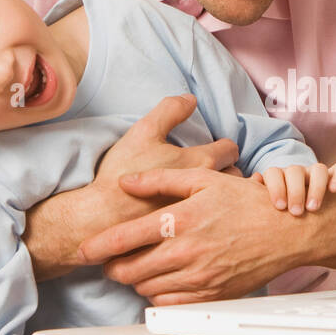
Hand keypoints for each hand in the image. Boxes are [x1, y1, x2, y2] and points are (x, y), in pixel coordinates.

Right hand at [24, 93, 240, 280]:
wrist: (101, 219)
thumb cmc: (122, 174)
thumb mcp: (143, 131)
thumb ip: (170, 110)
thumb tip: (191, 99)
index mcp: (201, 162)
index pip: (230, 149)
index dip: (223, 146)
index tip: (214, 149)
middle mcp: (209, 190)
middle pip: (234, 176)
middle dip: (226, 172)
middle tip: (211, 173)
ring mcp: (204, 216)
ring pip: (226, 203)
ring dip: (221, 197)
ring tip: (205, 195)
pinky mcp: (194, 235)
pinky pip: (214, 224)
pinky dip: (212, 218)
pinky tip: (198, 216)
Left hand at [77, 168, 309, 305]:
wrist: (286, 231)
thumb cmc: (246, 201)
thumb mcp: (204, 180)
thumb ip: (161, 179)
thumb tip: (126, 181)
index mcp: (181, 219)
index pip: (125, 238)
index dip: (98, 246)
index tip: (84, 251)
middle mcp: (187, 250)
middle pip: (130, 269)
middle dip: (113, 268)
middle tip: (112, 262)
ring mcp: (200, 276)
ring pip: (148, 289)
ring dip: (136, 282)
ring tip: (139, 269)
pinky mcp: (211, 294)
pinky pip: (171, 305)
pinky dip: (158, 297)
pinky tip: (161, 284)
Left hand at [251, 161, 335, 214]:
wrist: (300, 216)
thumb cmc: (279, 215)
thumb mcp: (265, 208)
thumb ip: (256, 197)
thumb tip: (254, 180)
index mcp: (278, 178)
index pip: (274, 173)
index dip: (276, 187)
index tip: (280, 207)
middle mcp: (296, 173)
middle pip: (295, 171)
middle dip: (296, 191)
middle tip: (296, 212)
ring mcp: (315, 174)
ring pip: (318, 169)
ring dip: (316, 188)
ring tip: (313, 209)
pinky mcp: (333, 177)